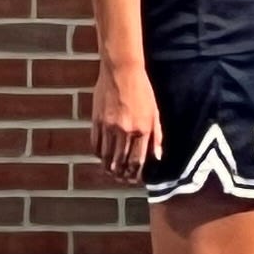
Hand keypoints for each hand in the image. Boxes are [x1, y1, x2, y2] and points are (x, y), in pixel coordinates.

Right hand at [89, 61, 160, 185]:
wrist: (122, 73)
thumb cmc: (143, 91)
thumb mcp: (155, 113)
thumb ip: (157, 136)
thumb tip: (157, 157)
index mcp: (142, 129)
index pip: (138, 160)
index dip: (136, 174)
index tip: (136, 180)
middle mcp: (125, 131)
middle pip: (121, 161)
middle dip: (122, 174)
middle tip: (122, 181)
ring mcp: (108, 127)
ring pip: (107, 155)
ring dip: (109, 168)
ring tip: (111, 174)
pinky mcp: (96, 121)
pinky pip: (95, 143)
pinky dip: (98, 154)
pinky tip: (101, 158)